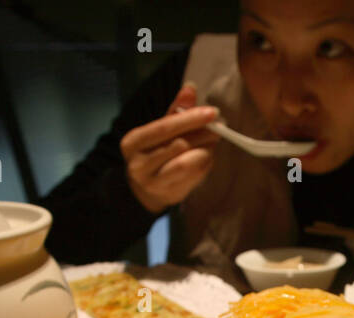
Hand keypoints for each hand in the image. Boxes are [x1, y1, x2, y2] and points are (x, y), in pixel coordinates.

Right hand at [121, 84, 219, 214]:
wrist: (145, 189)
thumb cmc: (155, 151)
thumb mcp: (161, 129)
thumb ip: (176, 110)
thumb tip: (190, 87)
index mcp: (133, 141)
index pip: (165, 127)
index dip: (190, 119)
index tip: (212, 112)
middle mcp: (138, 164)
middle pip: (178, 145)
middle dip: (202, 134)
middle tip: (219, 127)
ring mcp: (153, 182)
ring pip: (188, 163)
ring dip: (205, 150)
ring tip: (212, 142)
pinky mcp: (168, 194)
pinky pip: (194, 176)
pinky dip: (205, 164)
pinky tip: (206, 157)